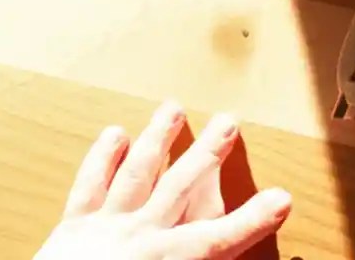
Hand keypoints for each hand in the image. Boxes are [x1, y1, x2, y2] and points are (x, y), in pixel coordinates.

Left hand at [35, 102, 290, 259]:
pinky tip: (115, 134)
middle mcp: (143, 237)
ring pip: (139, 172)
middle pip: (184, 185)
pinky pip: (90, 186)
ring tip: (172, 108)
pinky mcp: (72, 229)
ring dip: (158, 138)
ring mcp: (106, 227)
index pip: (224, 237)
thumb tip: (212, 256)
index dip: (255, 218)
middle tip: (228, 120)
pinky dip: (103, 159)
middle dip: (209, 152)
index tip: (282, 198)